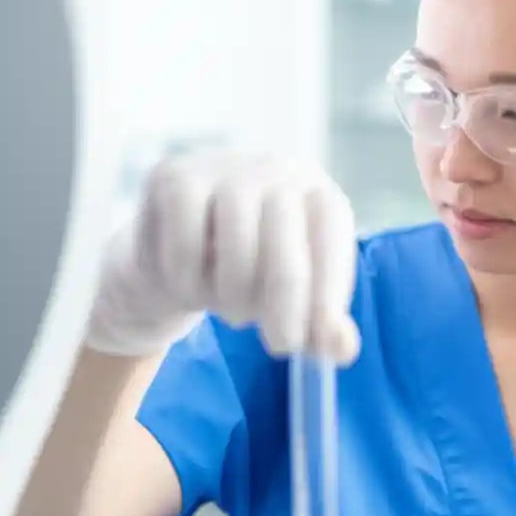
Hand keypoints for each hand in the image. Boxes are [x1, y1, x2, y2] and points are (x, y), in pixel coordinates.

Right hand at [84, 150, 359, 363]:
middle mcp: (276, 169)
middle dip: (285, 308)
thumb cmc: (247, 273)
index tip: (323, 341)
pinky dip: (188, 281)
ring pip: (236, 250)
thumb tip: (343, 348)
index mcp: (316, 191)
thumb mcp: (291, 299)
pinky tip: (189, 283)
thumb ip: (321, 323)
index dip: (329, 292)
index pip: (331, 236)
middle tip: (280, 348)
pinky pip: (185, 246)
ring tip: (231, 309)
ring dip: (233, 298)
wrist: (172, 251)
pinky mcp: (175, 176)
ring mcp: (224, 167)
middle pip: (286, 248)